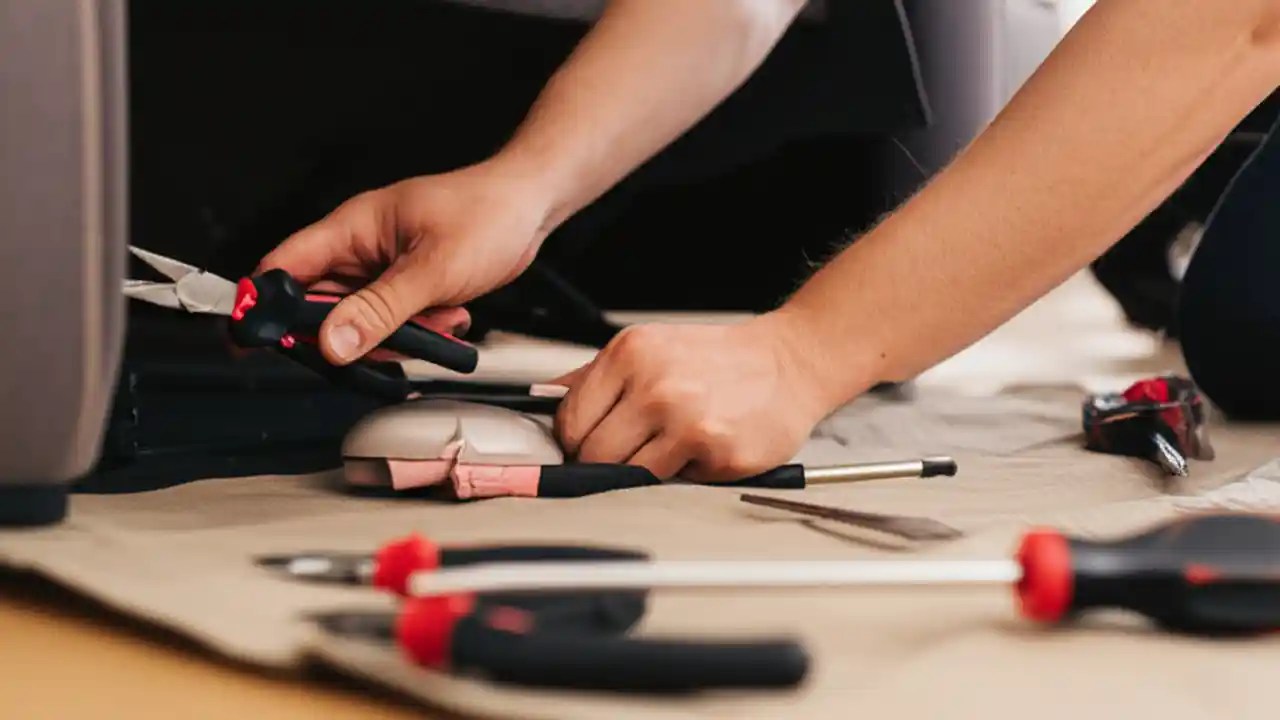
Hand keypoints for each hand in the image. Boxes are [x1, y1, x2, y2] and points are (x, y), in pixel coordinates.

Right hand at [257, 158, 553, 364]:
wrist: (532, 207)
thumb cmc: (487, 213)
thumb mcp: (432, 270)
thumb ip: (380, 310)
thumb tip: (333, 343)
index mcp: (351, 228)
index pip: (283, 266)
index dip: (261, 305)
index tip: (251, 342)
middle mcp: (361, 248)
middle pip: (319, 306)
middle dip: (350, 333)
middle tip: (382, 342)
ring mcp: (384, 269)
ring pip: (360, 322)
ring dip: (396, 334)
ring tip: (436, 317)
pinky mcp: (408, 286)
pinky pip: (394, 323)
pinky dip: (420, 330)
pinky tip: (449, 315)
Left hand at [551, 313, 837, 482]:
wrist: (789, 361)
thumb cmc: (718, 360)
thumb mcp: (650, 347)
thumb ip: (595, 378)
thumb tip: (544, 406)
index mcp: (630, 354)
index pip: (568, 421)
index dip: (573, 442)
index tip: (584, 448)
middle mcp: (655, 385)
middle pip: (592, 455)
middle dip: (604, 463)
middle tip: (631, 450)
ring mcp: (687, 420)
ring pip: (627, 475)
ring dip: (643, 470)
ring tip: (670, 445)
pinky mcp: (716, 451)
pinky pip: (673, 483)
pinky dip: (682, 474)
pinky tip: (701, 449)